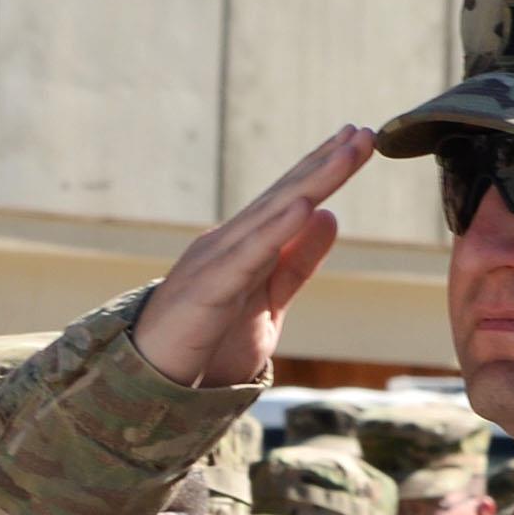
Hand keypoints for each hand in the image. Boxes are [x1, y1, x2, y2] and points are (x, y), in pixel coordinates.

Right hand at [133, 125, 370, 390]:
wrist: (148, 381)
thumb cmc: (204, 342)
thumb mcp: (268, 301)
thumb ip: (296, 263)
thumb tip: (329, 216)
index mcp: (242, 244)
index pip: (288, 198)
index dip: (322, 168)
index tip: (357, 138)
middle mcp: (228, 242)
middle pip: (285, 196)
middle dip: (326, 163)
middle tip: (365, 133)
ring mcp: (215, 261)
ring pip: (271, 215)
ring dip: (312, 182)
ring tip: (346, 154)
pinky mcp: (207, 289)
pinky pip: (247, 256)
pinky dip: (277, 229)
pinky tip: (305, 205)